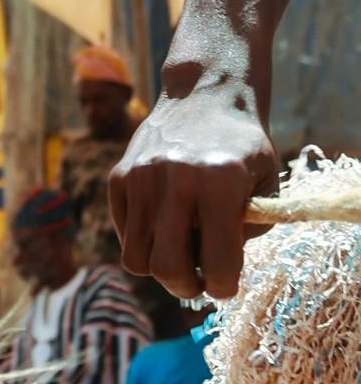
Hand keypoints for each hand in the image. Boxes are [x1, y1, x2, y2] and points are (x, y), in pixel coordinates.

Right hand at [109, 89, 275, 297]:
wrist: (204, 95)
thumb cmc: (242, 147)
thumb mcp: (264, 184)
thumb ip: (249, 230)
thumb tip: (216, 271)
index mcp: (220, 182)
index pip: (217, 262)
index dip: (223, 287)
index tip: (224, 287)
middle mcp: (176, 179)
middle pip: (166, 268)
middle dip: (185, 287)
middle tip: (197, 283)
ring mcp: (141, 178)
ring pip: (137, 258)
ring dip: (159, 267)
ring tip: (179, 254)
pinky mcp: (119, 177)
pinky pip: (124, 235)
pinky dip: (143, 241)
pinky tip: (164, 226)